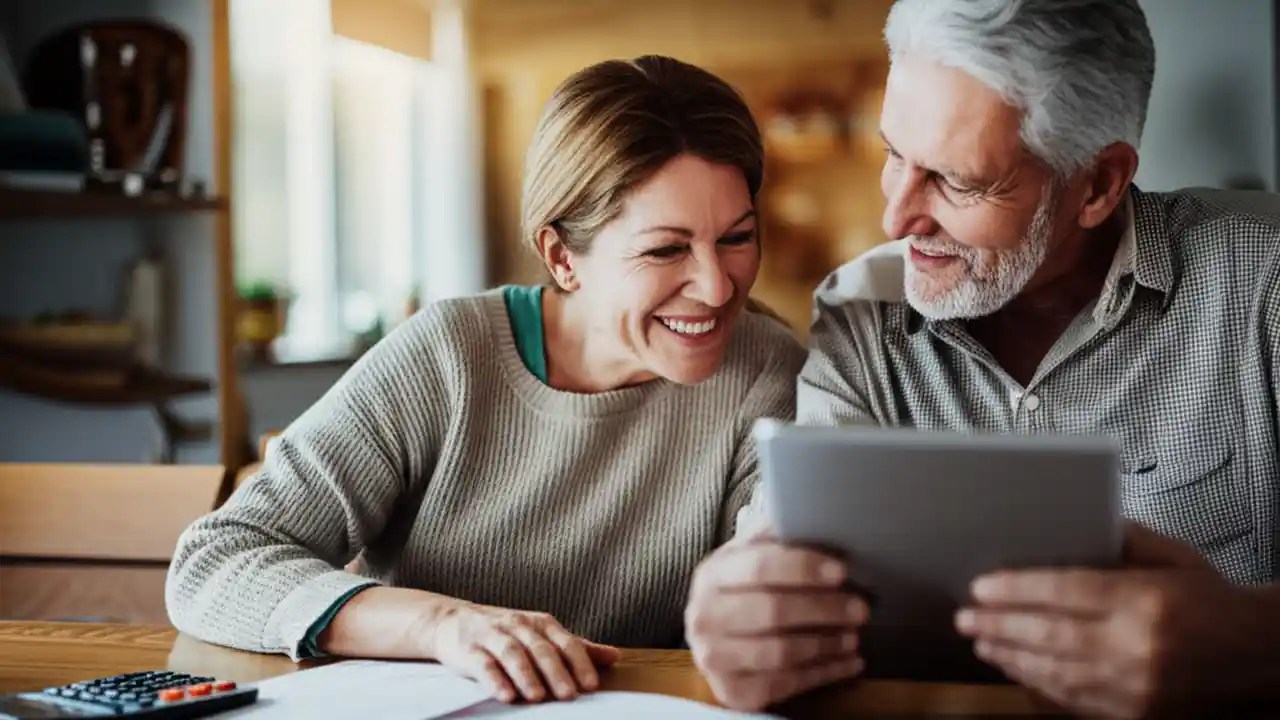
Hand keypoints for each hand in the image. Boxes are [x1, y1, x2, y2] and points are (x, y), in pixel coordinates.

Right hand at [422, 602, 620, 702]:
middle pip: (540, 649)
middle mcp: (519, 626)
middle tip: (568, 695)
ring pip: (513, 654)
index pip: (565, 642)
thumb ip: (576, 647)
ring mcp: (493, 636)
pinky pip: (483, 665)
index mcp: (541, 623)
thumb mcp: (543, 635)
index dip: (579, 662)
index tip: (590, 684)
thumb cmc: (507, 631)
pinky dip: (495, 680)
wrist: (453, 620)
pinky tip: (505, 695)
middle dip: (556, 672)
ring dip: (526, 676)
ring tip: (537, 697)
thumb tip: (614, 656)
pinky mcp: (469, 650)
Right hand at [685, 529, 867, 710]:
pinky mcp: (732, 692)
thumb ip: (774, 536)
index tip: (842, 570)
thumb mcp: (747, 557)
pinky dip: (823, 674)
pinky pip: (784, 685)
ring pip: (780, 653)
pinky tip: (848, 663)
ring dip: (826, 644)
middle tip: (861, 608)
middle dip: (823, 609)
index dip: (804, 568)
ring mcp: (714, 658)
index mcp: (712, 574)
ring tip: (856, 636)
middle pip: (772, 611)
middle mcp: (705, 616)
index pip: (759, 567)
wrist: (713, 638)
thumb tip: (814, 509)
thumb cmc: (740, 591)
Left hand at [956, 523, 1262, 717]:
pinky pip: (1075, 699)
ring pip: (1056, 672)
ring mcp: (1137, 687)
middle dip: (999, 624)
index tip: (982, 586)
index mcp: (1147, 601)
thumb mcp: (1172, 557)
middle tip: (965, 616)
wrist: (1261, 655)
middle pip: (1051, 634)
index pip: (1066, 591)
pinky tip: (1017, 668)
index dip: (1017, 589)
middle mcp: (1139, 647)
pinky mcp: (1137, 714)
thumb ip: (1119, 540)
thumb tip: (1067, 525)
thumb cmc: (1213, 602)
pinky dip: (1040, 683)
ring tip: (980, 641)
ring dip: (1010, 656)